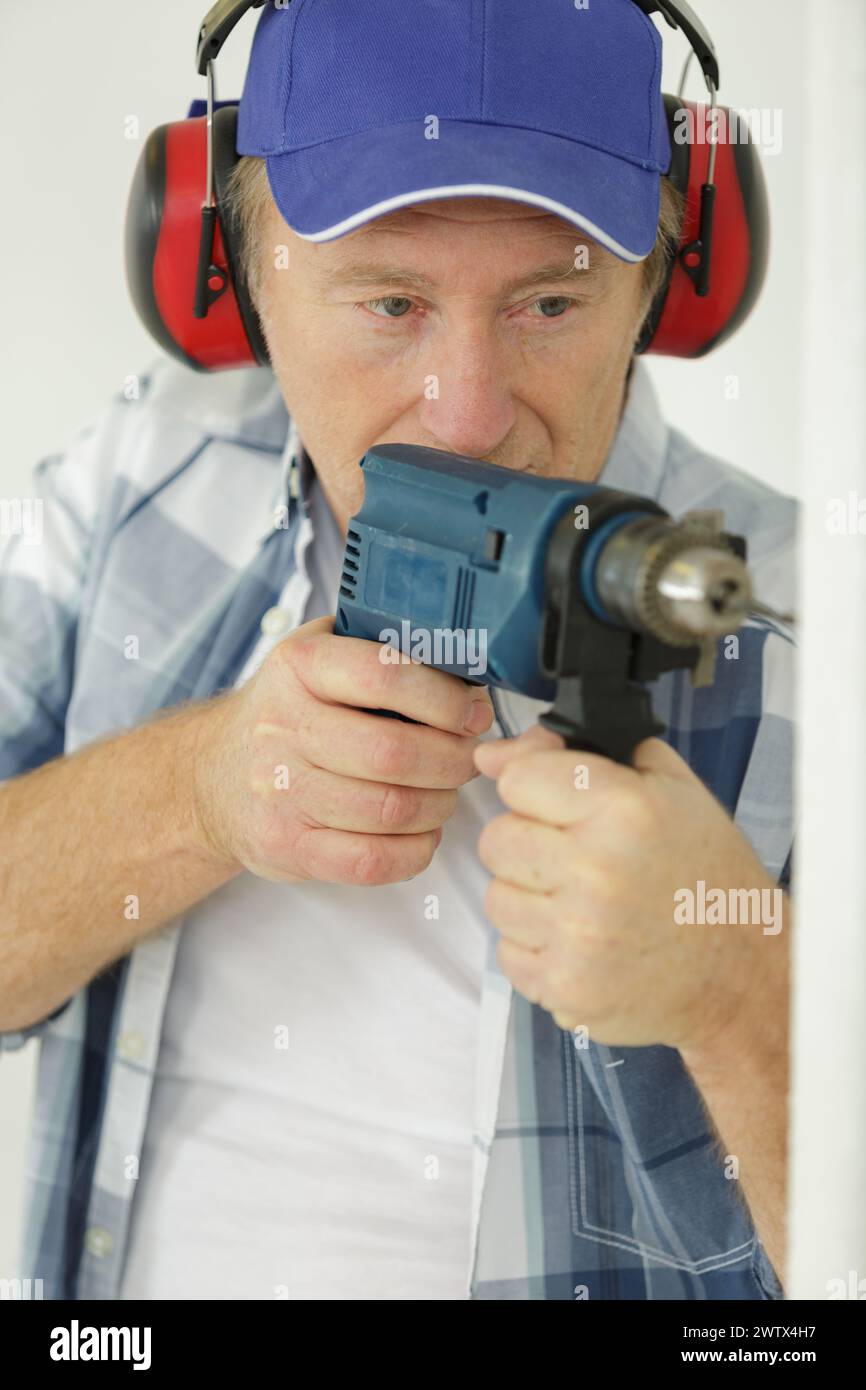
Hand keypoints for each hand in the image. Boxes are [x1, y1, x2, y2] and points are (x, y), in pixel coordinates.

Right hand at [193, 616, 492, 884]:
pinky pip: (371, 860)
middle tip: (467, 759)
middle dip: (453, 759)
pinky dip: (415, 850)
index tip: (472, 713)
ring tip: (445, 793)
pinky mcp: (287, 846)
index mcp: (298, 667)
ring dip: (439, 805)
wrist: (214, 774)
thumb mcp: (320, 656)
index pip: (383, 675)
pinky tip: (422, 833)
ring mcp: (280, 792)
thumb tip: (468, 673)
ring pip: (391, 808)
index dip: (444, 698)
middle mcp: (282, 727)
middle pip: (394, 752)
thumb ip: (383, 649)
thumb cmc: (288, 712)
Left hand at [473, 725, 786, 1052]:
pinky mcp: (566, 987)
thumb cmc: (703, 876)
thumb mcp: (668, 788)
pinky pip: (508, 953)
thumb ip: (577, 754)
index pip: (516, 778)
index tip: (555, 803)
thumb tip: (492, 755)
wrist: (742, 973)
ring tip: (582, 903)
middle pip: (497, 838)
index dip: (534, 788)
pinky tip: (581, 941)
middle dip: (528, 843)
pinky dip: (536, 948)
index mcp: (624, 808)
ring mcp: (578, 935)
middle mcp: (596, 869)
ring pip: (496, 897)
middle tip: (573, 858)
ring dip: (530, 898)